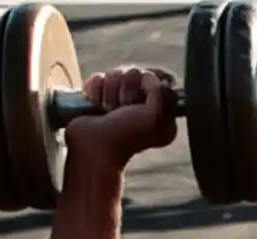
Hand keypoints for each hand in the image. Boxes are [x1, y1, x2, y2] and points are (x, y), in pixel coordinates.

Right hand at [65, 66, 179, 169]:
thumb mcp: (157, 116)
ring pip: (116, 72)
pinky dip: (95, 90)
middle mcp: (143, 103)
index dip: (148, 82)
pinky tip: (97, 106)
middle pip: (136, 72)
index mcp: (163, 110)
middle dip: (126, 89)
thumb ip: (162, 91)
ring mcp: (121, 99)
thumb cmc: (126, 135)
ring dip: (109, 92)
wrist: (93, 147)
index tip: (141, 98)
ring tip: (108, 111)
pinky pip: (98, 77)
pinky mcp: (101, 96)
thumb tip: (147, 75)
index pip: (160, 76)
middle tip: (122, 110)